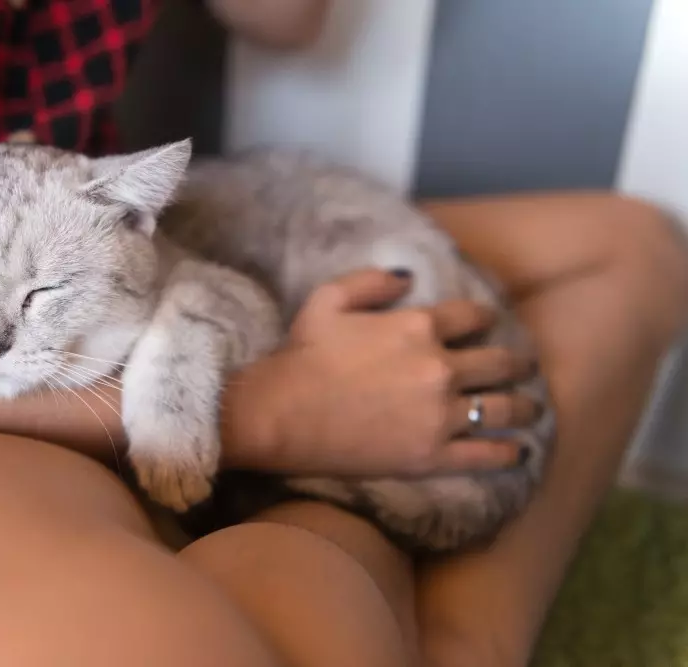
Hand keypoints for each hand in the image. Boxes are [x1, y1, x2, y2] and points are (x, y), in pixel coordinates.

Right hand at [221, 269, 540, 476]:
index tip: (489, 324)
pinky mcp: (431, 455)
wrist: (280, 415)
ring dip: (524, 405)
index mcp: (418, 327)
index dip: (484, 318)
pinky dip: (507, 451)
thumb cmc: (300, 356)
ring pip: (502, 408)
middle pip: (498, 362)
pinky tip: (519, 450)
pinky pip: (484, 453)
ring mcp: (439, 415)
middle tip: (524, 366)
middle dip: (516, 362)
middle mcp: (440, 368)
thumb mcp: (327, 299)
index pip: (471, 317)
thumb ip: (371, 280)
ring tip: (532, 408)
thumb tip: (407, 276)